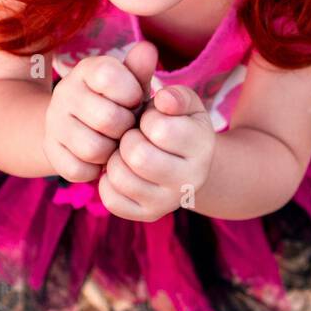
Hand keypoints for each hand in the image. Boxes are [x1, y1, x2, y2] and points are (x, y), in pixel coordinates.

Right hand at [42, 43, 154, 182]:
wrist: (74, 125)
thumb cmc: (116, 102)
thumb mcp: (130, 85)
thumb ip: (139, 69)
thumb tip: (148, 49)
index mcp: (87, 69)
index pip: (109, 76)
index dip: (131, 94)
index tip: (133, 101)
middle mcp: (65, 92)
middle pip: (107, 118)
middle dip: (126, 128)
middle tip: (127, 128)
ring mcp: (54, 122)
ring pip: (93, 149)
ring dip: (112, 152)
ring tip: (115, 144)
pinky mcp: (50, 151)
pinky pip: (78, 170)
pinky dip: (94, 170)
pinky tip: (99, 160)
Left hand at [99, 78, 215, 222]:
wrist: (184, 161)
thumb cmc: (176, 123)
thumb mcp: (183, 103)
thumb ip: (175, 96)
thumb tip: (164, 100)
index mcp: (202, 147)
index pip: (160, 129)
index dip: (147, 118)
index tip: (152, 120)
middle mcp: (190, 180)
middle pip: (139, 157)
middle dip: (128, 140)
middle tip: (135, 136)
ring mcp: (169, 202)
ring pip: (121, 178)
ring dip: (115, 159)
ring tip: (127, 153)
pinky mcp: (148, 214)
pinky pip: (111, 200)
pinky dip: (107, 181)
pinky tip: (122, 170)